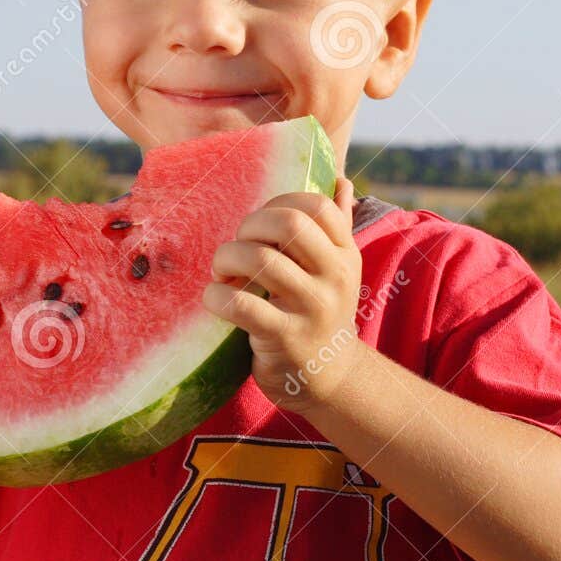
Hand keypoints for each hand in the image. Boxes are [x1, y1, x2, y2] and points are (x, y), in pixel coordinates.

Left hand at [202, 176, 365, 411]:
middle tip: (237, 243)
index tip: (260, 223)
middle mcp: (335, 277)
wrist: (329, 380)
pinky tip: (214, 299)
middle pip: (288, 224)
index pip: (317, 206)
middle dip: (250, 225)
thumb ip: (338, 226)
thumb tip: (339, 181)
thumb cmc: (321, 315)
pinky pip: (242, 306)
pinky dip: (217, 297)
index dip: (279, 202)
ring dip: (227, 258)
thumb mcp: (338, 271)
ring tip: (222, 272)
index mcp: (346, 254)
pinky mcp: (286, 338)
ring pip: (261, 260)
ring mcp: (312, 308)